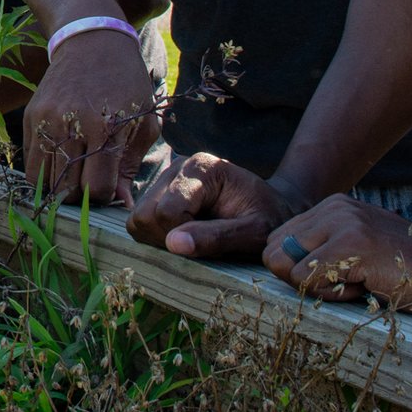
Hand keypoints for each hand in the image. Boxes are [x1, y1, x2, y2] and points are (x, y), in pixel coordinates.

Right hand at [22, 29, 157, 204]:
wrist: (92, 40)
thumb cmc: (127, 83)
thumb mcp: (144, 121)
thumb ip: (130, 165)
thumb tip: (121, 203)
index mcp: (107, 126)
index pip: (98, 187)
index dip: (105, 196)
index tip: (110, 188)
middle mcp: (73, 124)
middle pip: (68, 188)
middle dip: (81, 196)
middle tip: (91, 185)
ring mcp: (48, 119)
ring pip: (43, 180)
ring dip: (58, 187)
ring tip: (74, 176)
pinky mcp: (31, 115)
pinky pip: (29, 161)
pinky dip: (42, 171)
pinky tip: (59, 162)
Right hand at [127, 152, 310, 259]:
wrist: (273, 208)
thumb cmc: (269, 219)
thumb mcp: (255, 232)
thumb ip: (217, 238)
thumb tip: (174, 244)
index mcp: (202, 168)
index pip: (167, 211)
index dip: (185, 237)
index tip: (215, 243)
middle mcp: (178, 167)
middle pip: (146, 214)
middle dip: (170, 239)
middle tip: (204, 244)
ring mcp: (166, 179)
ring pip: (138, 219)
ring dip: (162, 239)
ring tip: (196, 239)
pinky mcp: (159, 193)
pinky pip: (140, 222)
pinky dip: (157, 236)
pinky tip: (186, 236)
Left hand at [264, 196, 411, 321]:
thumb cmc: (411, 275)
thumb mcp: (360, 254)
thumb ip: (322, 253)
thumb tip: (280, 268)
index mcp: (333, 207)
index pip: (277, 242)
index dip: (299, 273)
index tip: (338, 278)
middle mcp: (333, 207)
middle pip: (273, 252)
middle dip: (301, 279)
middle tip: (347, 284)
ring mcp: (342, 222)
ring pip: (288, 266)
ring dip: (318, 288)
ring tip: (361, 284)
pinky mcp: (352, 244)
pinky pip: (308, 278)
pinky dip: (331, 295)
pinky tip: (367, 287)